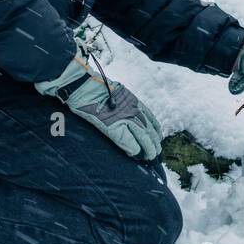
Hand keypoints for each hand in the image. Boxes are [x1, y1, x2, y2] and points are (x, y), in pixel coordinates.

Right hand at [35, 46, 162, 161]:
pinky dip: (132, 148)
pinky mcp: (113, 126)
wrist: (85, 86)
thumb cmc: (98, 88)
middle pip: (149, 130)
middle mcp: (133, 110)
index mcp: (135, 102)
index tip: (157, 138)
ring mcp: (124, 118)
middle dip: (154, 143)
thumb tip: (132, 115)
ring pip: (142, 137)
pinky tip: (134, 154)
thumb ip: (127, 104)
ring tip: (149, 157)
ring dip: (147, 148)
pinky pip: (126, 140)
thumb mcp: (119, 93)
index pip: (151, 119)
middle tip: (156, 153)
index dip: (155, 131)